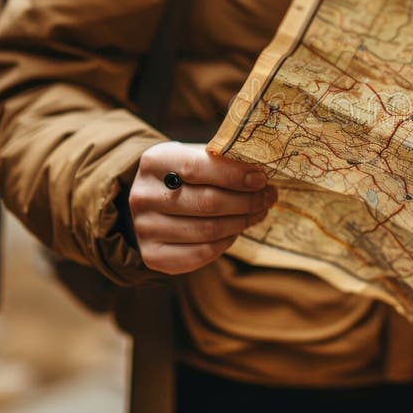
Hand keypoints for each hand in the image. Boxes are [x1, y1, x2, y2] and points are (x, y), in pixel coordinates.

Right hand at [129, 141, 276, 273]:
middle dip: (246, 201)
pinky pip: (200, 254)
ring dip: (241, 222)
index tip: (261, 179)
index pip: (197, 168)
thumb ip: (221, 162)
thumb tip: (260, 176)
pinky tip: (236, 230)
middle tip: (268, 197)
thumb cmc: (184, 175)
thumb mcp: (195, 156)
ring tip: (258, 212)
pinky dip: (225, 243)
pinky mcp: (153, 256)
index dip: (234, 175)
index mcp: (155, 162)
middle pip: (207, 203)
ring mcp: (145, 228)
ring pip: (207, 231)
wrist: (150, 202)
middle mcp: (144, 196)